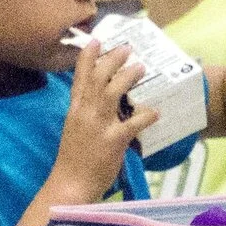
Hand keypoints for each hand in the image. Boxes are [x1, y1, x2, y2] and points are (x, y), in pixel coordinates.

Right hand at [49, 41, 150, 203]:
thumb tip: (101, 102)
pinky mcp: (112, 141)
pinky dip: (145, 116)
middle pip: (97, 79)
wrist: (69, 185)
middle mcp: (85, 114)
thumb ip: (85, 114)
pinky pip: (133, 123)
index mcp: (75, 111)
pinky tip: (156, 112)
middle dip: (112, 60)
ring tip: (141, 67)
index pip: (79, 78)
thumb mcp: (73, 130)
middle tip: (126, 48)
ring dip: (127, 77)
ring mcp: (98, 126)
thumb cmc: (73, 160)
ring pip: (113, 92)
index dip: (87, 58)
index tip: (96, 41)